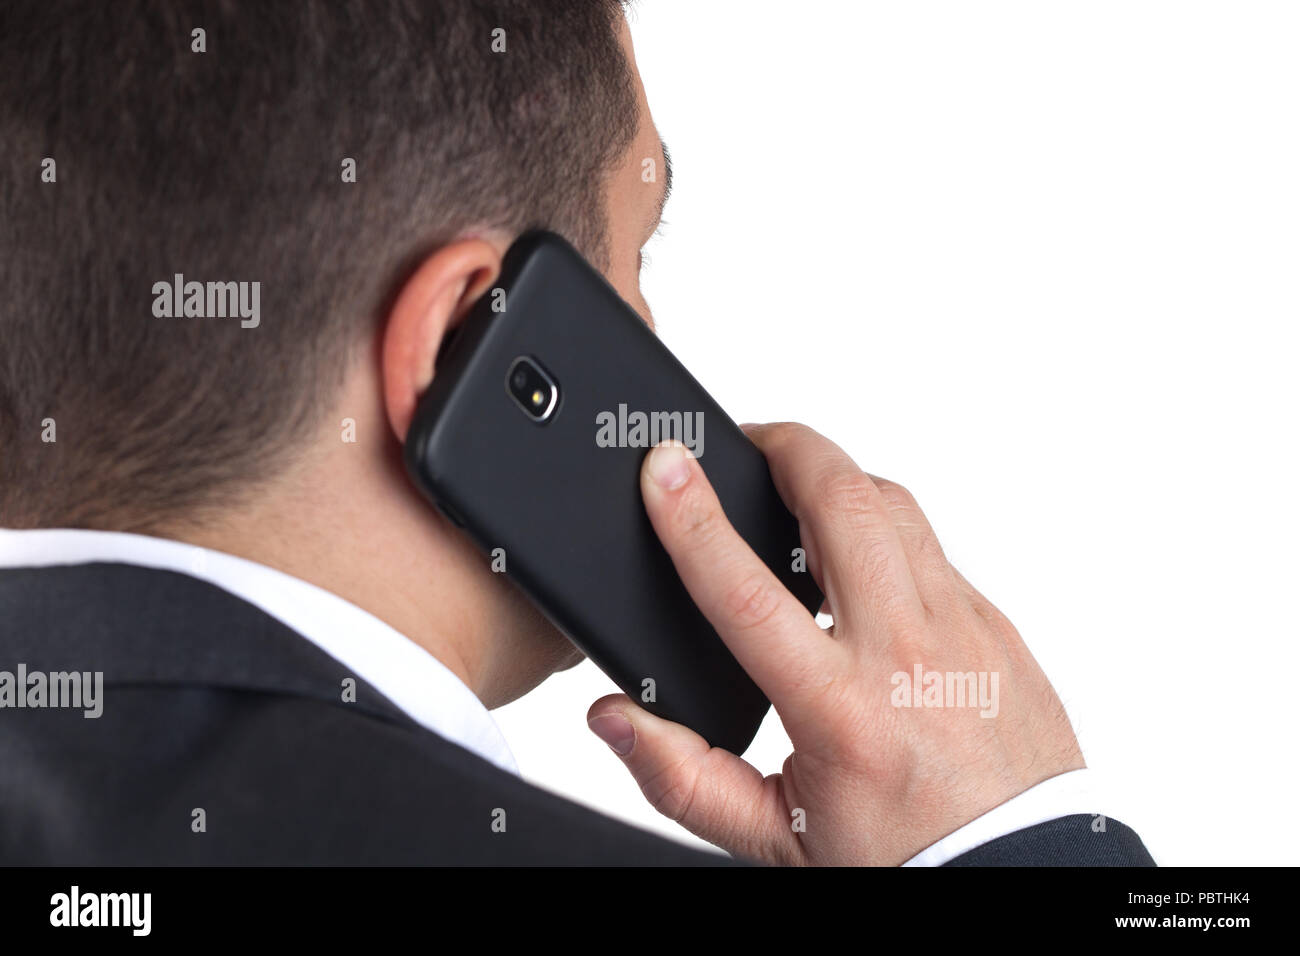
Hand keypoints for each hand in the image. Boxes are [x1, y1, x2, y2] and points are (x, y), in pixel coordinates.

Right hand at [586, 422, 1083, 864]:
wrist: (1022, 877)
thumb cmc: (905, 858)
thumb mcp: (774, 834)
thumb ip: (681, 775)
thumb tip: (617, 717)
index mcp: (839, 709)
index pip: (746, 591)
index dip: (693, 519)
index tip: (665, 468)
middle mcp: (908, 655)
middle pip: (844, 502)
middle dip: (788, 446)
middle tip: (748, 441)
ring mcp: (963, 630)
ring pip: (896, 507)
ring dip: (839, 481)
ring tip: (798, 489)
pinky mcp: (997, 627)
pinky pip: (934, 553)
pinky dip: (888, 537)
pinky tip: (861, 567)